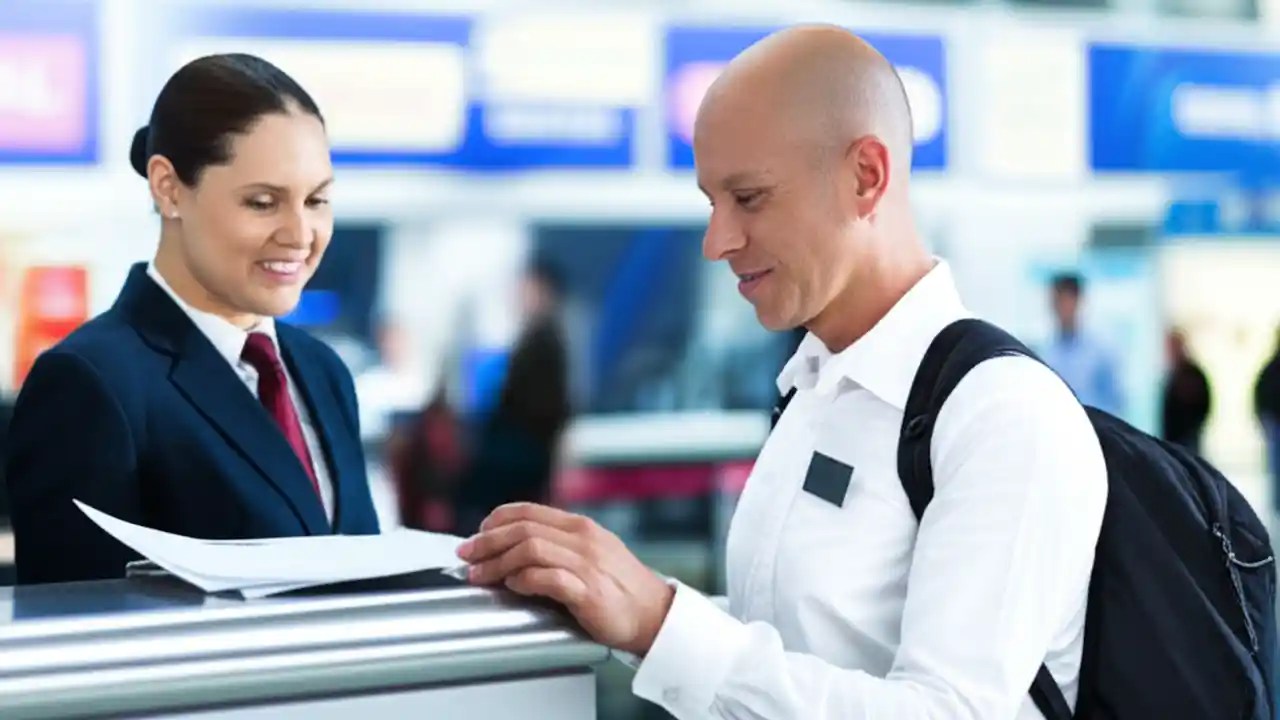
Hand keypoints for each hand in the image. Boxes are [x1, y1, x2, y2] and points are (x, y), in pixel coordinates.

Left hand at [456, 503, 674, 656]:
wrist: (654, 613)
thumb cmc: (620, 588)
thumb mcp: (591, 552)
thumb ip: (559, 545)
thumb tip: (514, 549)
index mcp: (580, 527)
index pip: (528, 512)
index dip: (496, 521)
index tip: (478, 534)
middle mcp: (582, 540)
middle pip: (522, 529)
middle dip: (487, 542)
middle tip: (467, 555)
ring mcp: (586, 564)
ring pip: (530, 549)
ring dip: (498, 562)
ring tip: (481, 575)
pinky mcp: (588, 592)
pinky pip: (548, 578)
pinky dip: (524, 580)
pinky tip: (514, 586)